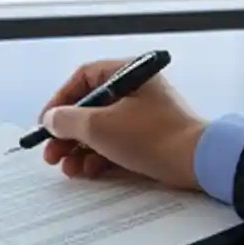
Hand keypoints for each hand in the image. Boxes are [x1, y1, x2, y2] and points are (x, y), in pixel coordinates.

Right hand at [38, 59, 207, 190]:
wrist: (197, 162)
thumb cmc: (153, 136)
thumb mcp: (100, 126)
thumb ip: (69, 121)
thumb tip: (52, 119)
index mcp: (128, 73)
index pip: (84, 78)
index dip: (60, 100)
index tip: (46, 122)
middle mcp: (136, 90)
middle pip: (90, 106)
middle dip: (68, 133)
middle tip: (51, 153)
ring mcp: (144, 115)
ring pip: (102, 128)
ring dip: (80, 149)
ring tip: (69, 168)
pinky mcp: (151, 138)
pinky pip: (117, 144)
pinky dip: (100, 157)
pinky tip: (89, 171)